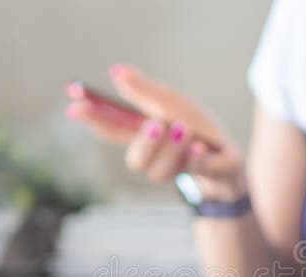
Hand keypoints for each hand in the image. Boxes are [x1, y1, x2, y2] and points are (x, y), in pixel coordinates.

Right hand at [66, 64, 245, 201]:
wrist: (231, 157)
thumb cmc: (198, 130)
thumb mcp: (173, 104)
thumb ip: (146, 92)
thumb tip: (115, 71)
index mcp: (145, 135)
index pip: (113, 129)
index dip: (93, 118)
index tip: (74, 105)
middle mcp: (156, 157)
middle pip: (135, 161)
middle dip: (143, 144)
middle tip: (156, 124)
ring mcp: (177, 170)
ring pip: (161, 171)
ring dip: (173, 147)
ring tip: (185, 128)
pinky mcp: (201, 175)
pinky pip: (192, 170)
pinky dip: (195, 156)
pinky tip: (200, 146)